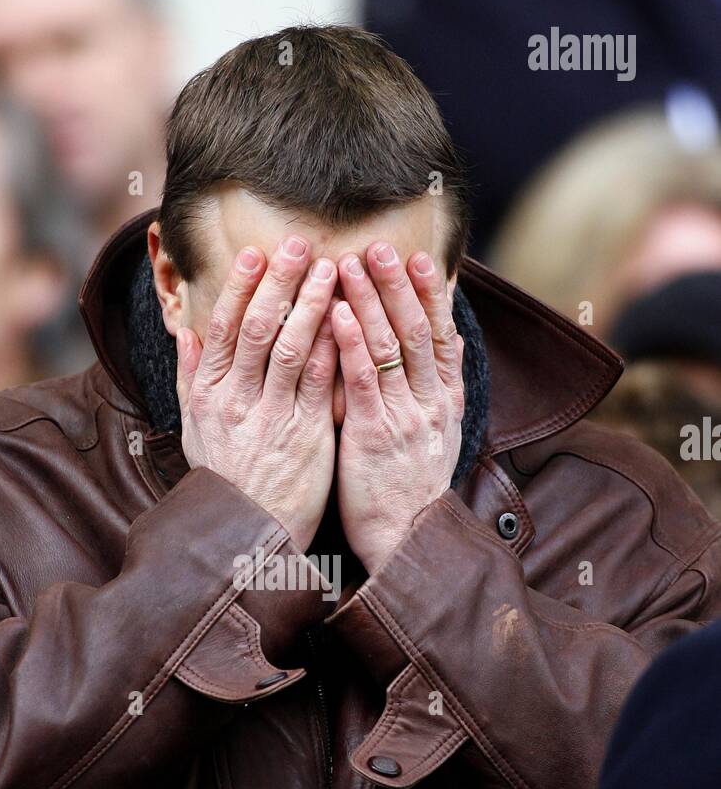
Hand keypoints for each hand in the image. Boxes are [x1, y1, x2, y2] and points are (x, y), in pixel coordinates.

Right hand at [175, 236, 337, 552]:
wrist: (250, 536)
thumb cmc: (227, 481)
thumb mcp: (195, 432)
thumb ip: (190, 379)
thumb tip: (185, 332)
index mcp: (207, 396)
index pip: (223, 329)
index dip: (239, 287)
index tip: (255, 254)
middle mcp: (235, 403)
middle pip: (257, 328)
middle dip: (280, 282)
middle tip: (300, 244)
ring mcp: (272, 418)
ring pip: (291, 347)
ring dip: (312, 304)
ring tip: (333, 269)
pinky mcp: (306, 435)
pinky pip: (320, 381)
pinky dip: (334, 345)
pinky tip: (351, 317)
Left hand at [331, 244, 464, 574]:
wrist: (407, 542)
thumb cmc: (410, 491)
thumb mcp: (439, 437)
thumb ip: (440, 391)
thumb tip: (449, 344)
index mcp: (446, 402)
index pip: (442, 335)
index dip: (432, 295)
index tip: (421, 258)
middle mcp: (431, 403)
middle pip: (418, 330)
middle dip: (399, 285)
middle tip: (381, 246)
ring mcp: (405, 417)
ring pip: (391, 347)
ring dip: (371, 301)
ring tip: (351, 264)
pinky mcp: (374, 435)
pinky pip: (364, 380)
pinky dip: (353, 343)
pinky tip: (338, 314)